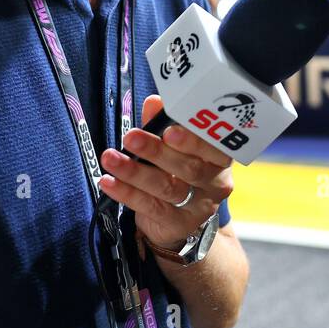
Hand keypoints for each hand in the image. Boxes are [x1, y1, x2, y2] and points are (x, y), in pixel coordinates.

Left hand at [97, 94, 233, 249]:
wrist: (180, 218)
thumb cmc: (178, 170)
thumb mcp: (175, 146)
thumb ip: (166, 123)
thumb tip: (154, 103)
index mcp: (219, 157)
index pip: (213, 147)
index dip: (193, 139)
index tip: (168, 129)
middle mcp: (215, 183)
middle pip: (189, 167)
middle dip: (156, 151)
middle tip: (131, 137)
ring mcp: (199, 207)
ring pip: (167, 187)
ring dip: (135, 171)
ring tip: (111, 158)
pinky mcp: (179, 224)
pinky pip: (151, 207)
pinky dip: (127, 193)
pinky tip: (109, 181)